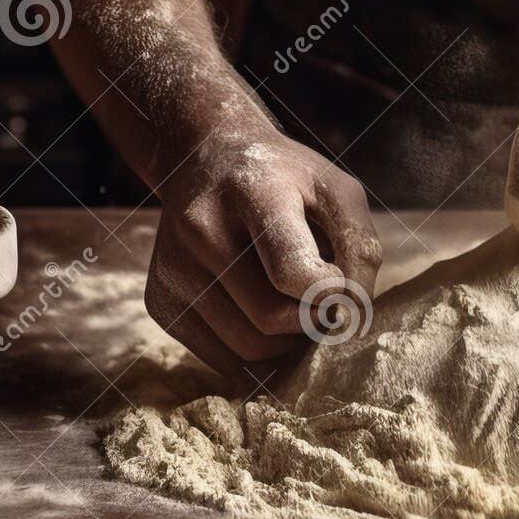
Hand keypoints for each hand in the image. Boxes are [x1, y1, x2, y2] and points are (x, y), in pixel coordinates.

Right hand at [144, 130, 381, 376]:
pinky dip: (255, 351)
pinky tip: (262, 313)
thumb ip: (359, 246)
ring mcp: (173, 268)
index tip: (340, 285)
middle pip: (272, 318)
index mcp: (253, 193)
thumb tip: (352, 312)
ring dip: (286, 341)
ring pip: (248, 349)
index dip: (330, 294)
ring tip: (293, 304)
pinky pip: (223, 359)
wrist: (206, 159)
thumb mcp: (335, 188)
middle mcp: (201, 230)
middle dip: (311, 321)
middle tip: (322, 300)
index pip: (293, 271)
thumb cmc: (286, 180)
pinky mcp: (159, 302)